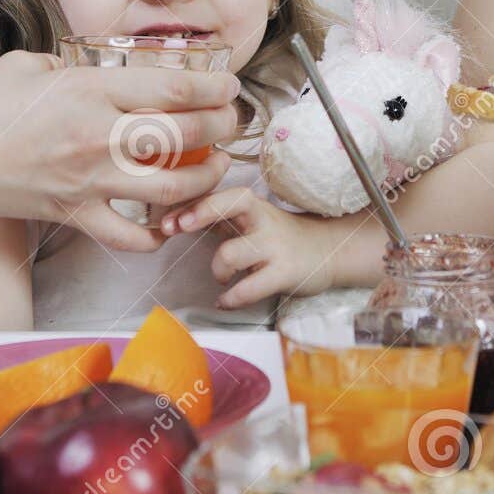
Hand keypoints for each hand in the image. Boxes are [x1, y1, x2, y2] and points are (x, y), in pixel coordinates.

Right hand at [0, 51, 240, 251]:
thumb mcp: (25, 66)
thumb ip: (66, 64)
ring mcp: (89, 181)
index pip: (174, 86)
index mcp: (89, 90)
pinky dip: (155, 235)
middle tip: (231, 121)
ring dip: (205, 179)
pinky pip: (130, 236)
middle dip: (221, 126)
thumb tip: (90, 68)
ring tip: (216, 168)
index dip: (213, 85)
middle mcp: (98, 136)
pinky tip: (167, 223)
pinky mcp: (75, 215)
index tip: (229, 84)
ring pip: (172, 189)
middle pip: (186, 134)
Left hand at [156, 189, 346, 309]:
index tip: (167, 221)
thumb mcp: (248, 221)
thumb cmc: (275, 236)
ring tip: (221, 278)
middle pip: (232, 202)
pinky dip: (230, 299)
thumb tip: (169, 219)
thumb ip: (214, 219)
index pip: (219, 193)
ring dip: (217, 270)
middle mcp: (263, 219)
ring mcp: (275, 246)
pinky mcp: (285, 273)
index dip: (191, 204)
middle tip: (178, 228)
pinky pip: (249, 289)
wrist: (326, 251)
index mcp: (250, 205)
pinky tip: (225, 301)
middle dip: (201, 212)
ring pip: (232, 253)